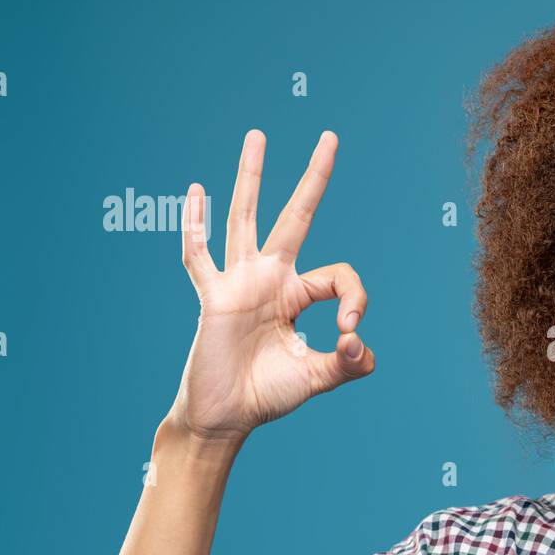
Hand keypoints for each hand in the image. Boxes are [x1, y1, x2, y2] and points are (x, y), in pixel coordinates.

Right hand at [164, 129, 374, 442]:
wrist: (227, 418)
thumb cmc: (268, 394)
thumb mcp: (318, 377)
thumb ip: (349, 364)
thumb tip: (359, 343)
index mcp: (297, 295)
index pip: (338, 275)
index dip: (355, 298)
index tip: (350, 332)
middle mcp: (270, 279)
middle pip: (295, 217)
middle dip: (314, 179)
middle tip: (331, 137)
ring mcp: (239, 283)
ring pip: (246, 219)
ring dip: (251, 178)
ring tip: (258, 136)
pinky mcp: (213, 298)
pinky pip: (200, 257)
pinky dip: (196, 226)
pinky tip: (195, 192)